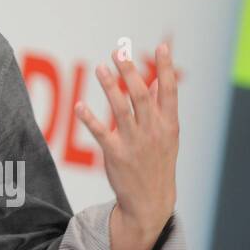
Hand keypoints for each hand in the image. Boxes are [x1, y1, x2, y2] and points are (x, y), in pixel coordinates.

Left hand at [74, 40, 178, 236]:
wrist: (151, 202)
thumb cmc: (158, 162)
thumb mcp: (167, 136)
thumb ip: (160, 107)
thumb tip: (157, 80)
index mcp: (169, 124)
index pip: (170, 91)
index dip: (167, 68)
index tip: (162, 47)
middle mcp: (154, 131)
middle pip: (142, 96)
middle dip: (130, 72)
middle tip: (119, 52)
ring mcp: (135, 143)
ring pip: (121, 109)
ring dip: (109, 87)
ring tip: (100, 67)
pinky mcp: (116, 154)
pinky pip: (101, 132)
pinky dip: (89, 118)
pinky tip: (79, 105)